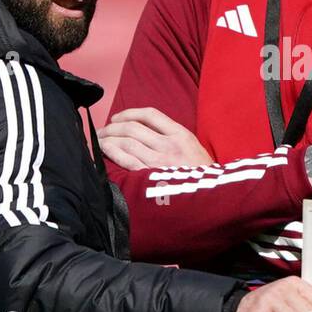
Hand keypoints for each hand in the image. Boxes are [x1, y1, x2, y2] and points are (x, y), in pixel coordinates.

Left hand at [97, 107, 213, 170]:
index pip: (150, 115)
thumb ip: (172, 136)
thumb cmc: (200, 174)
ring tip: (100, 141)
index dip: (129, 113)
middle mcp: (169, 145)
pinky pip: (126, 160)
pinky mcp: (150, 177)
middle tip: (103, 131)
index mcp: (181, 135)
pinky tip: (104, 150)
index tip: (117, 118)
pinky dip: (112, 152)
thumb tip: (142, 129)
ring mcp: (159, 162)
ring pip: (126, 142)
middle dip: (112, 127)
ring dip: (108, 138)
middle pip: (133, 127)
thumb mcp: (193, 147)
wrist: (211, 198)